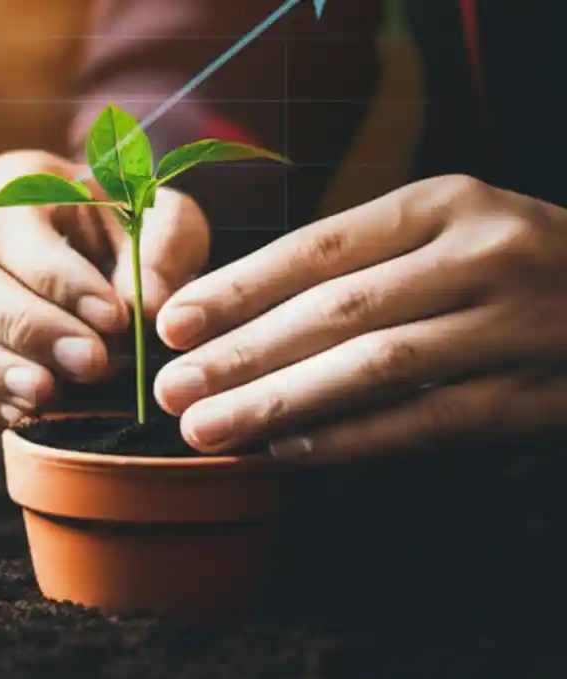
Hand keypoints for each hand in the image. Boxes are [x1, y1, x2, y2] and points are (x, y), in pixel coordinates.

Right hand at [0, 150, 210, 424]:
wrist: (113, 268)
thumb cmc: (136, 234)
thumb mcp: (165, 223)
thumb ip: (163, 250)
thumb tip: (145, 307)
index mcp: (15, 184)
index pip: (15, 229)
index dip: (60, 279)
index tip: (115, 318)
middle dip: (28, 328)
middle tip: (90, 363)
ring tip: (47, 395)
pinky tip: (25, 412)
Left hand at [153, 175, 566, 461]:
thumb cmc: (511, 267)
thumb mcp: (443, 234)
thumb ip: (356, 266)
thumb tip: (231, 317)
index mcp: (443, 203)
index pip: (318, 248)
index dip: (237, 288)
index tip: (171, 324)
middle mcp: (482, 253)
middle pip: (337, 308)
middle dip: (242, 352)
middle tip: (172, 389)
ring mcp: (518, 324)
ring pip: (377, 366)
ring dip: (281, 401)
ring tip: (209, 428)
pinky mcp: (540, 393)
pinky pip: (432, 421)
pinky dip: (355, 439)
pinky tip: (290, 454)